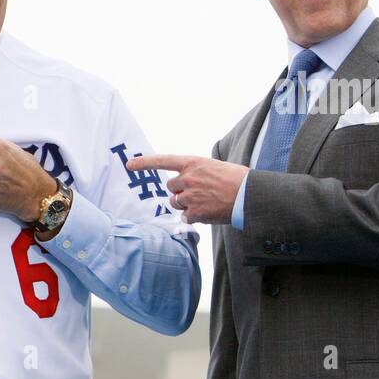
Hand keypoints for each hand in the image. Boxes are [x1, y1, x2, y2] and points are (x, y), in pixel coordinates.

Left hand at [124, 154, 247, 224]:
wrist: (250, 195)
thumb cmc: (236, 179)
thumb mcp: (214, 167)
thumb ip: (195, 173)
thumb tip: (184, 185)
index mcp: (193, 163)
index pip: (163, 161)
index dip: (144, 163)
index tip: (129, 165)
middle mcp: (188, 178)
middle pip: (170, 187)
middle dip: (179, 191)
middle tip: (198, 193)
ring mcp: (190, 195)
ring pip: (176, 202)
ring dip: (185, 204)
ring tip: (205, 202)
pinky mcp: (195, 212)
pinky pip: (185, 216)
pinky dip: (193, 217)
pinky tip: (208, 212)